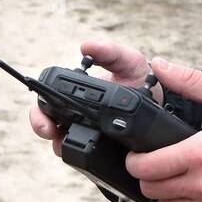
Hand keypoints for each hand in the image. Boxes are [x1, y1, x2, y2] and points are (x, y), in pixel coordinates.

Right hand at [28, 39, 159, 157]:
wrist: (161, 103)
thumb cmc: (138, 78)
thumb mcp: (127, 61)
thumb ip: (109, 52)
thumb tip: (87, 46)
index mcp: (76, 92)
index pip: (47, 100)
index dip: (40, 110)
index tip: (45, 117)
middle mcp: (76, 114)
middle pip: (47, 124)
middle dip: (43, 128)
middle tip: (50, 132)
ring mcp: (86, 133)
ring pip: (62, 144)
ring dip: (62, 145)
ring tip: (70, 145)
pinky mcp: (99, 150)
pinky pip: (85, 156)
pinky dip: (84, 156)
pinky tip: (93, 153)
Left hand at [125, 56, 201, 201]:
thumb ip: (191, 81)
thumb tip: (159, 66)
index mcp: (200, 154)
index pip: (147, 166)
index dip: (135, 159)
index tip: (138, 153)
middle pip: (151, 188)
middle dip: (147, 173)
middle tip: (155, 161)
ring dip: (163, 190)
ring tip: (174, 174)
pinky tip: (187, 192)